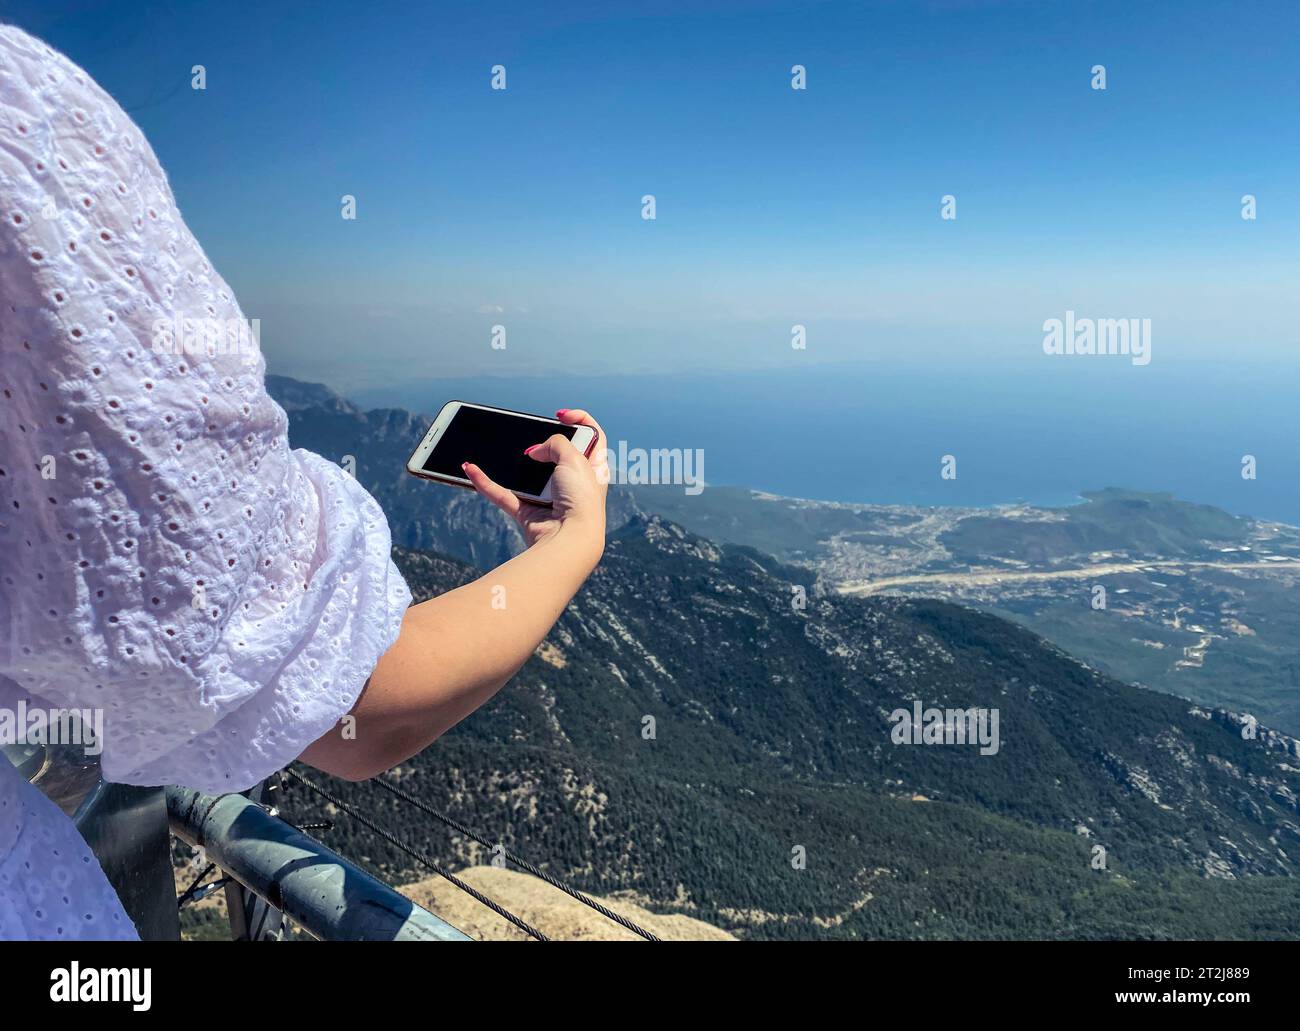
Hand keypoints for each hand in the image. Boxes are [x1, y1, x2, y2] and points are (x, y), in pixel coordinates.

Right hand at [463, 408, 607, 554]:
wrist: (569, 540)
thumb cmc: (580, 499)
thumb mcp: (574, 458)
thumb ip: (555, 443)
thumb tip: (534, 452)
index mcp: (593, 467)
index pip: (593, 436)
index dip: (580, 420)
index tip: (560, 414)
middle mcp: (574, 483)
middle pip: (557, 455)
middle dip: (542, 444)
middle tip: (531, 433)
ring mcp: (550, 499)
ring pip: (526, 476)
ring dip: (509, 464)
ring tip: (495, 447)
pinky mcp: (529, 513)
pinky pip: (503, 494)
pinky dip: (485, 484)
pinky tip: (471, 469)